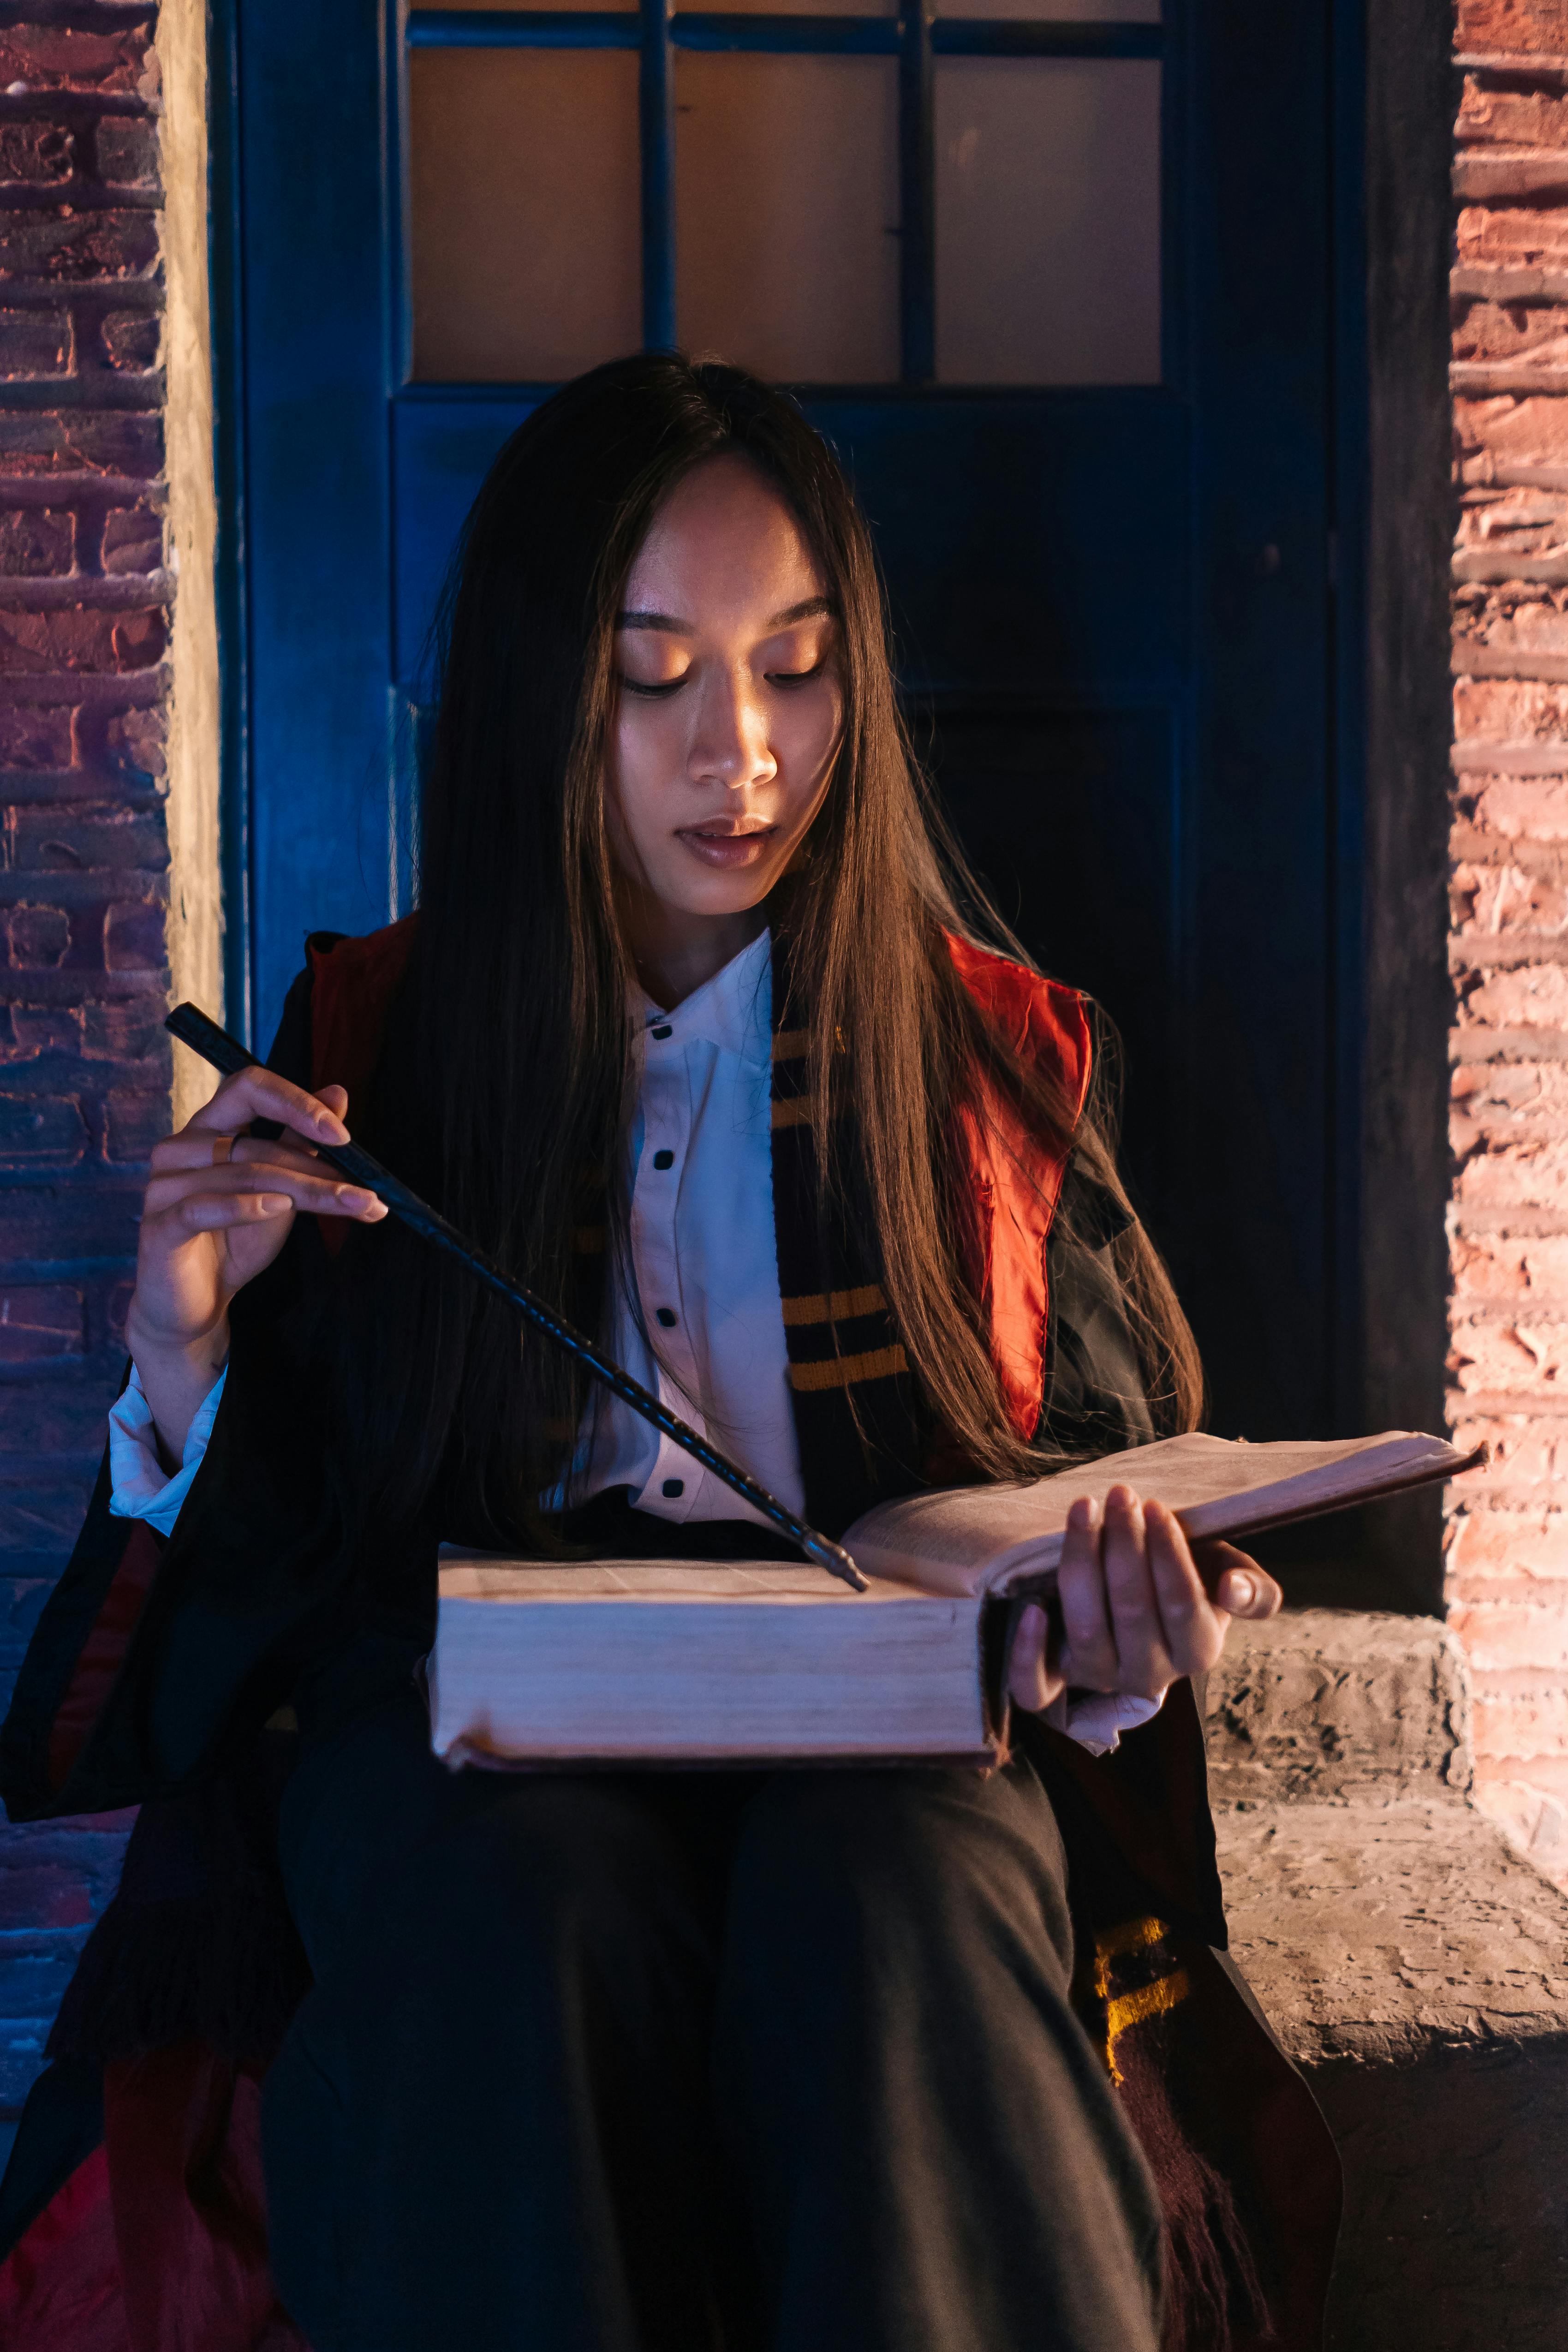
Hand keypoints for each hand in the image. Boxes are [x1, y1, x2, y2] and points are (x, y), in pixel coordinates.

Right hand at [127, 1067, 386, 1459]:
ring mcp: (164, 1187)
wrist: (200, 1306)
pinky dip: (244, 1206)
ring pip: (243, 1175)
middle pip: (257, 1143)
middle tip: (367, 1192)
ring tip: (349, 1207)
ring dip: (304, 1192)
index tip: (342, 1136)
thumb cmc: (235, 1241)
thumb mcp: (280, 1188)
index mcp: (208, 1130)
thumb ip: (300, 1142)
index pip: (248, 1087)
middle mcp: (180, 1149)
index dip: (296, 1102)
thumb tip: (337, 1092)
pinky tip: (278, 1209)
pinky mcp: (158, 1226)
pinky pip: (203, 1207)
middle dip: (318, 1169)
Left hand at [1006, 1483, 1281, 1715]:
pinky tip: (1032, 1606)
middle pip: (1132, 1610)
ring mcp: (1100, 1680)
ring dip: (1082, 1564)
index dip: (1169, 1555)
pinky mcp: (1056, 1684)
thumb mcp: (1224, 1575)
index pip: (1183, 1605)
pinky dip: (1027, 1652)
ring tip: (1084, 1510)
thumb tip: (1234, 1590)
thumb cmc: (1181, 1577)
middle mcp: (1150, 1675)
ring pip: (1086, 1631)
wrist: (1138, 1602)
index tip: (1155, 1506)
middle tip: (1119, 1495)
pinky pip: (1034, 1687)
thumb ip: (1250, 1586)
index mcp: (1198, 1651)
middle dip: (1123, 1544)